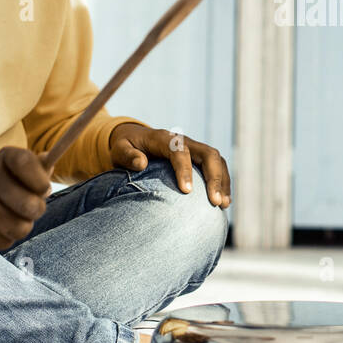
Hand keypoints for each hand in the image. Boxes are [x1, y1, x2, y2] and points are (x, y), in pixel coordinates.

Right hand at [0, 146, 51, 250]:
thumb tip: (50, 159)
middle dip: (38, 210)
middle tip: (33, 207)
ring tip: (16, 217)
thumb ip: (42, 165)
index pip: (26, 164)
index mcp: (6, 156)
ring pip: (20, 229)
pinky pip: (5, 243)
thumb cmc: (8, 179)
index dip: (41, 181)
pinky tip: (1, 225)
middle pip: (30, 206)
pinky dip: (7, 238)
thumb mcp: (23, 166)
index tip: (44, 189)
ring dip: (23, 226)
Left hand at [109, 122, 231, 208]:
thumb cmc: (126, 147)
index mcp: (164, 138)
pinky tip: (223, 201)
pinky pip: (217, 167)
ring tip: (223, 205)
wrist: (135, 138)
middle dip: (214, 177)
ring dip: (223, 182)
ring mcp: (195, 149)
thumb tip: (141, 163)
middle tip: (215, 202)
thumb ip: (128, 155)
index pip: (180, 151)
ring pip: (217, 160)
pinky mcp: (199, 158)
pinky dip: (223, 183)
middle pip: (208, 154)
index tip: (186, 191)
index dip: (185, 170)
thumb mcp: (119, 149)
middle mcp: (184, 141)